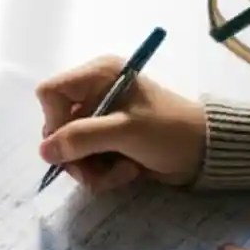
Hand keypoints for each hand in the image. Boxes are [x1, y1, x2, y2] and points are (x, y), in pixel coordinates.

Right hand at [36, 56, 207, 191]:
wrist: (205, 153)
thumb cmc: (169, 131)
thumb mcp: (125, 132)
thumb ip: (82, 138)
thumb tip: (44, 151)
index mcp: (98, 75)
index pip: (50, 94)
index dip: (55, 122)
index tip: (73, 144)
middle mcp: (94, 93)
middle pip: (57, 128)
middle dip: (77, 155)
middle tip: (96, 171)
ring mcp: (100, 120)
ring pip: (71, 150)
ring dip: (92, 169)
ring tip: (121, 173)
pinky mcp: (108, 142)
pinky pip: (87, 161)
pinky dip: (103, 173)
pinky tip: (127, 173)